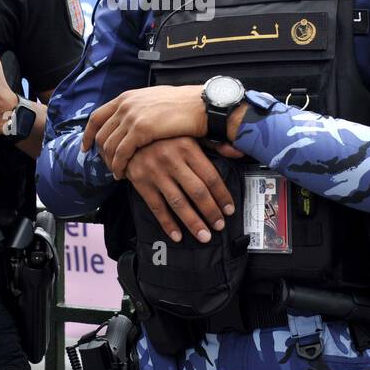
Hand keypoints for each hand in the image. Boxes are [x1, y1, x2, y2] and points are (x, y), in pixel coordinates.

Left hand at [82, 85, 207, 177]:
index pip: (97, 116)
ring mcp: (131, 116)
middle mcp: (125, 105)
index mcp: (126, 97)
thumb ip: (138, 107)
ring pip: (109, 145)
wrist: (199, 105)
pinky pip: (121, 153)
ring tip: (115, 172)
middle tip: (103, 165)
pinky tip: (121, 174)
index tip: (85, 147)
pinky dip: (118, 165)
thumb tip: (131, 118)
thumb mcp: (153, 100)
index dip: (88, 133)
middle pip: (100, 133)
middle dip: (99, 152)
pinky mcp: (140, 130)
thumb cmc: (182, 105)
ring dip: (109, 161)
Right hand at [124, 137, 243, 243]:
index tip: (229, 210)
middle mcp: (172, 160)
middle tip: (219, 226)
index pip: (210, 176)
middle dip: (211, 212)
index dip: (222, 195)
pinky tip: (177, 236)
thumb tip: (240, 152)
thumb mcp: (189, 132)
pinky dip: (167, 223)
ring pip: (178, 203)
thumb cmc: (164, 135)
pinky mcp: (140, 182)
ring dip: (193, 222)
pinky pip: (156, 207)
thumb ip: (213, 143)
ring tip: (204, 236)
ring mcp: (155, 172)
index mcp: (187, 147)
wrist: (129, 135)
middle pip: (197, 192)